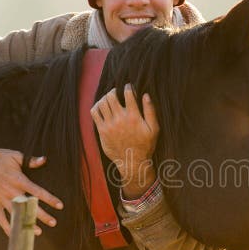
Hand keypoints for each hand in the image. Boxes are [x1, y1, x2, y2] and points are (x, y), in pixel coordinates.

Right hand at [0, 136, 63, 235]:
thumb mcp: (15, 156)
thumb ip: (31, 160)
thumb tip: (44, 160)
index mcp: (18, 179)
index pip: (37, 192)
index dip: (49, 199)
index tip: (59, 206)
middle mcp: (10, 191)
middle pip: (29, 206)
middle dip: (42, 215)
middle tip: (53, 222)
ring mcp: (0, 198)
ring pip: (16, 215)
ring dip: (27, 223)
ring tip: (38, 232)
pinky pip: (0, 218)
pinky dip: (7, 227)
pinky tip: (15, 234)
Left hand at [90, 84, 158, 198]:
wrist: (132, 162)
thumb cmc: (145, 145)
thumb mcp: (154, 129)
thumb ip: (150, 111)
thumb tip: (146, 95)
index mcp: (134, 117)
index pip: (128, 94)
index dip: (128, 87)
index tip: (128, 87)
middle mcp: (120, 119)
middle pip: (111, 96)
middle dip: (114, 91)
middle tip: (117, 92)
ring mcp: (109, 125)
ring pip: (102, 103)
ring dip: (105, 98)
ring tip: (109, 99)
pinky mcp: (102, 131)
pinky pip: (94, 113)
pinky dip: (97, 107)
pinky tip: (102, 108)